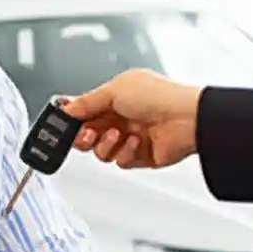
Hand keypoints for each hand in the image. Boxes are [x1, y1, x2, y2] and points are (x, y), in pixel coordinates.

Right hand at [61, 69, 203, 169]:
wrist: (187, 119)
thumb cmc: (159, 97)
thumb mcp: (114, 90)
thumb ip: (86, 102)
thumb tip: (66, 108)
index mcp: (117, 97)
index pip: (86, 111)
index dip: (74, 119)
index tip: (65, 124)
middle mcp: (123, 117)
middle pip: (89, 135)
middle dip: (85, 137)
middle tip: (88, 134)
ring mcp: (131, 137)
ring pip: (102, 151)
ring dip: (107, 144)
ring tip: (119, 134)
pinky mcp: (141, 156)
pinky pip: (120, 161)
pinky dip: (125, 153)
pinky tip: (137, 141)